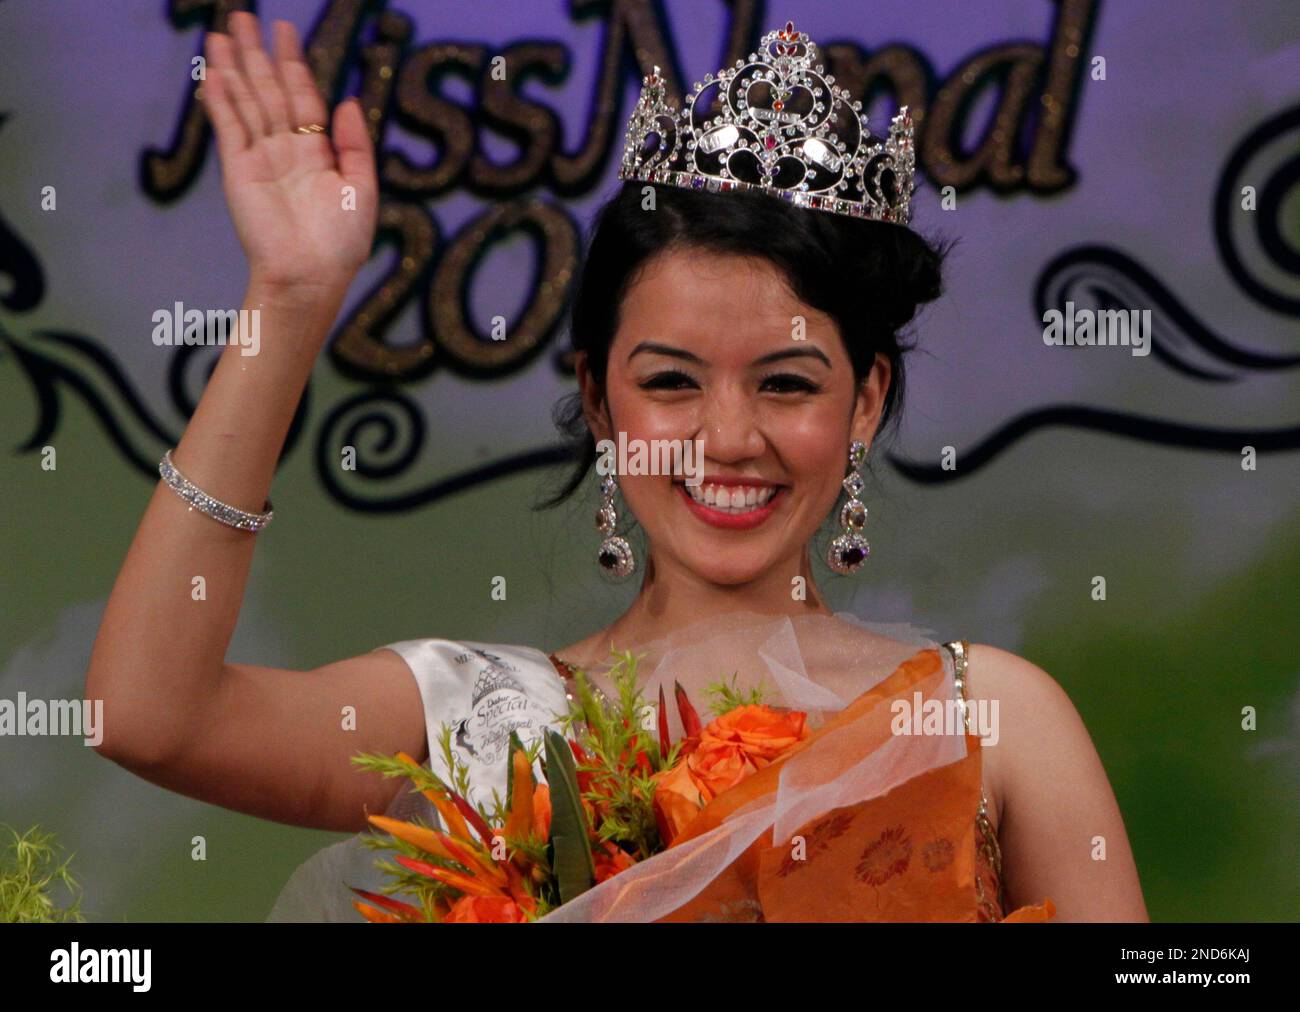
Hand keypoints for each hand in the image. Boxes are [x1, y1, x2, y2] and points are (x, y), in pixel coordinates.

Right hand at [201, 12, 376, 294]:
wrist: (311, 276)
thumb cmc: (341, 243)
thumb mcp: (361, 188)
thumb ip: (355, 144)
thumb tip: (349, 101)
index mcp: (317, 154)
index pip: (302, 97)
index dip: (293, 63)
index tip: (285, 30)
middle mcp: (286, 151)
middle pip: (270, 91)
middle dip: (258, 55)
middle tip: (245, 16)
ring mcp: (260, 158)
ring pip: (246, 102)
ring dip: (234, 68)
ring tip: (223, 32)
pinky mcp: (239, 170)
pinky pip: (229, 127)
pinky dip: (221, 100)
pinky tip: (215, 72)